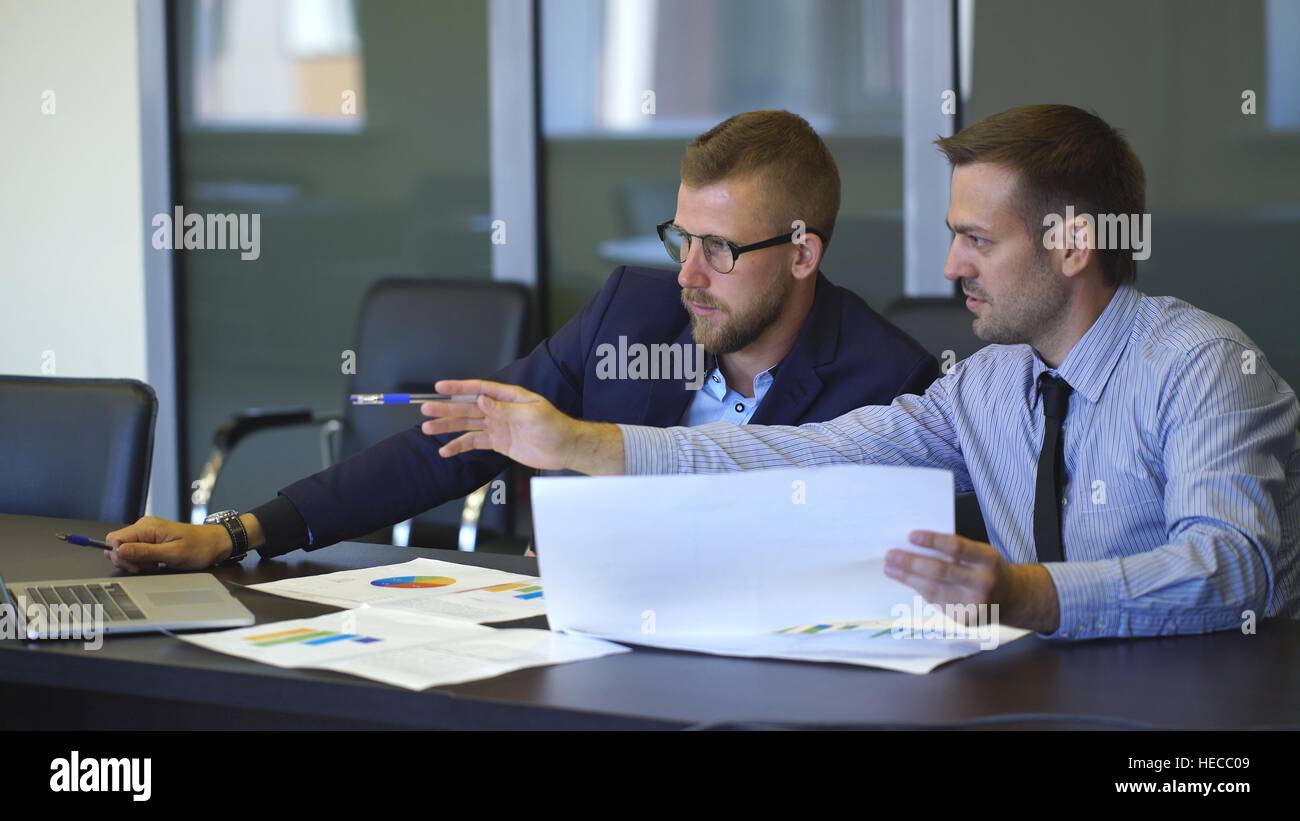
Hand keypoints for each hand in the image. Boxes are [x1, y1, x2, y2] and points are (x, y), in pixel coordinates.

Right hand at [104, 516, 234, 572]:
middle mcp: (145, 526)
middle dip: (127, 560)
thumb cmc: (199, 548)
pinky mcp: (152, 539)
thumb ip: (144, 552)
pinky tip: (156, 562)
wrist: (215, 543)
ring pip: (127, 549)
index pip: (114, 539)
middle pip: (118, 544)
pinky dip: (143, 560)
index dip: (119, 555)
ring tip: (155, 564)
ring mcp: (148, 532)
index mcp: (147, 527)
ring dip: (136, 561)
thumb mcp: (172, 554)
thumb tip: (119, 551)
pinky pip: (137, 550)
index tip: (134, 566)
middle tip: (146, 567)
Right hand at [420, 379, 623, 473]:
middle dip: (446, 408)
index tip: (439, 387)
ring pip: (467, 425)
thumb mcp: (531, 414)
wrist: (565, 449)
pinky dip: (460, 446)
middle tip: (425, 410)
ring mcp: (498, 426)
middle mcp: (500, 409)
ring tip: (428, 429)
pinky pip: (474, 442)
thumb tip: (481, 400)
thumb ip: (504, 409)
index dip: (458, 388)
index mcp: (508, 397)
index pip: (478, 389)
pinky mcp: (498, 442)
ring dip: (448, 427)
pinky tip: (446, 451)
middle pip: (467, 407)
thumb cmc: (554, 426)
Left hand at [883, 530, 1060, 632]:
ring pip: (933, 589)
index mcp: (988, 559)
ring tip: (890, 568)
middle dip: (910, 562)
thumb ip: (956, 551)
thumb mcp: (981, 553)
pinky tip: (907, 581)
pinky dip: (920, 590)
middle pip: (940, 571)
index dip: (932, 540)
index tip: (911, 535)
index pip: (956, 547)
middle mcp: (983, 582)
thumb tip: (916, 546)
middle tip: (890, 554)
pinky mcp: (965, 619)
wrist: (1012, 599)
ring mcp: (974, 604)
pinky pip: (936, 602)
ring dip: (907, 578)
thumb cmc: (988, 568)